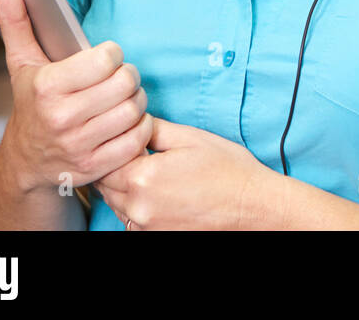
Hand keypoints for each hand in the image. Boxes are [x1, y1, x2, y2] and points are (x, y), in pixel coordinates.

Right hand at [0, 0, 151, 194]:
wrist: (26, 165)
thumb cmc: (32, 104)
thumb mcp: (23, 64)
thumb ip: (17, 21)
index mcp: (47, 88)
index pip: (106, 59)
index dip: (112, 54)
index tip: (105, 58)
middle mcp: (62, 118)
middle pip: (126, 83)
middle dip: (127, 76)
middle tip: (119, 77)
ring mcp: (80, 146)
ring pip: (136, 110)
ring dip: (137, 100)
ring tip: (122, 98)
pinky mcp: (98, 167)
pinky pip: (139, 138)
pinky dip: (140, 127)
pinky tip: (126, 122)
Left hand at [95, 117, 272, 229]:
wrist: (252, 205)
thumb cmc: (228, 170)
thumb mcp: (190, 138)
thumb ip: (153, 129)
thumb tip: (131, 121)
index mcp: (143, 177)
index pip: (107, 157)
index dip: (118, 143)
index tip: (134, 137)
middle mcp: (138, 207)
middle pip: (106, 182)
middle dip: (118, 164)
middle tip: (141, 152)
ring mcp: (144, 226)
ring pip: (115, 202)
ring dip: (124, 186)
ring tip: (152, 172)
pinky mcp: (153, 237)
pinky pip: (129, 219)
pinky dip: (135, 205)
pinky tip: (157, 192)